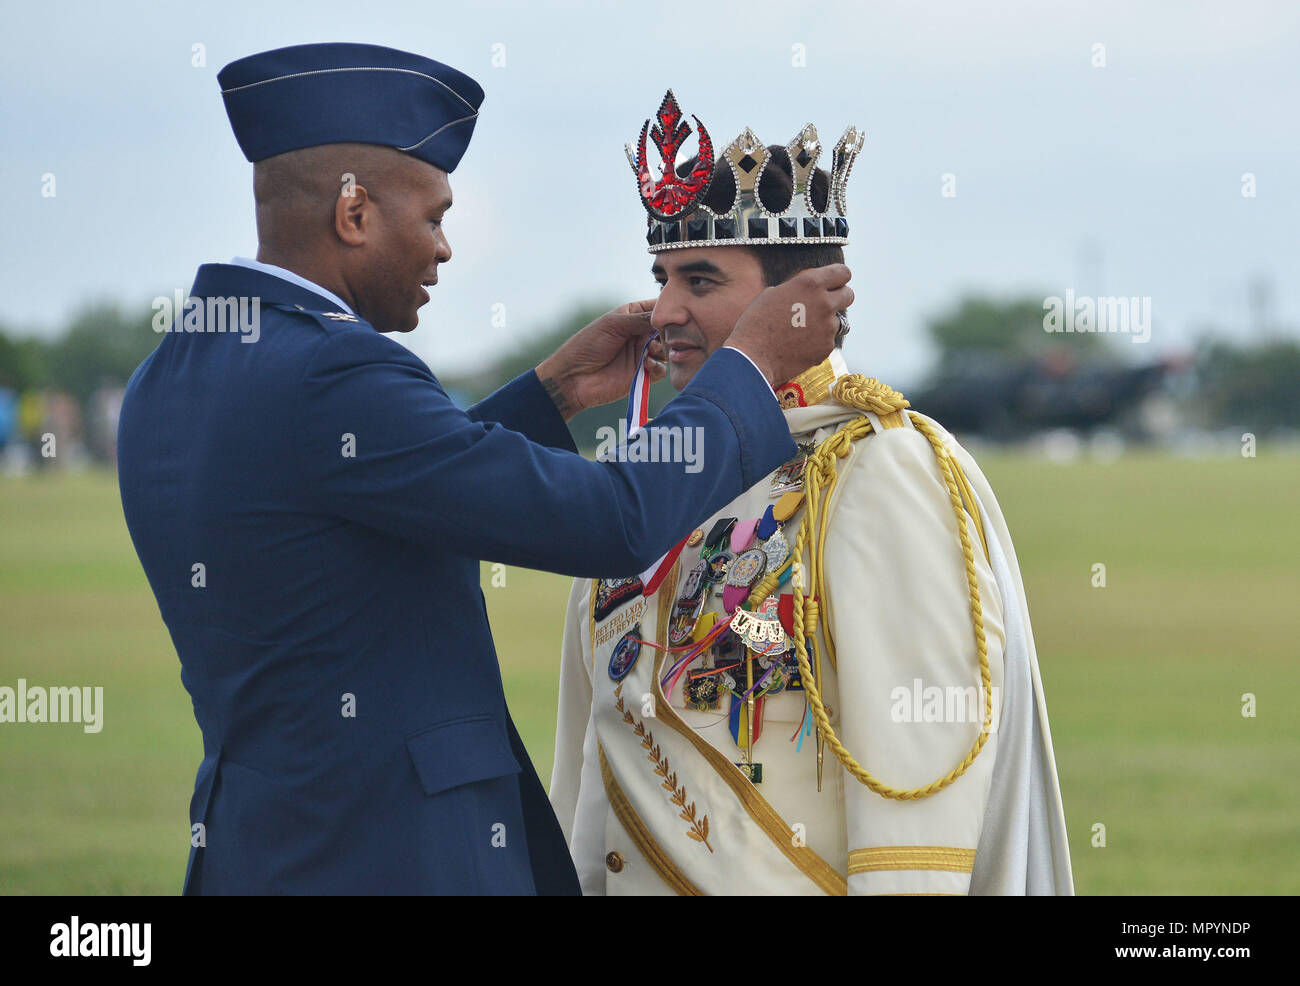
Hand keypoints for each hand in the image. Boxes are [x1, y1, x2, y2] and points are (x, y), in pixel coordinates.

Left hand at [535, 299, 664, 420]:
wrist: (574, 378)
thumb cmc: (588, 345)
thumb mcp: (614, 325)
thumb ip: (641, 319)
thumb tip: (667, 316)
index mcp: (632, 316)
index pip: (657, 308)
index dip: (668, 309)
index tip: (674, 312)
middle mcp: (640, 334)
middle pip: (667, 329)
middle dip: (669, 332)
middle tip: (662, 335)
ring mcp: (642, 354)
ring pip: (666, 349)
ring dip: (663, 349)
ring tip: (650, 351)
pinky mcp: (643, 374)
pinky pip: (661, 369)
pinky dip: (658, 366)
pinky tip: (646, 365)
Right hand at [725, 265, 853, 386]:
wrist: (753, 358)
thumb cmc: (756, 323)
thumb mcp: (773, 294)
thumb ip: (796, 288)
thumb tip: (807, 291)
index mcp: (810, 283)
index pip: (842, 273)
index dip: (839, 278)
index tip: (835, 284)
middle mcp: (824, 302)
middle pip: (849, 295)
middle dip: (839, 298)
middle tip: (825, 305)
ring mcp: (828, 327)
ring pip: (838, 321)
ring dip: (826, 323)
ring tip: (802, 331)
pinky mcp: (826, 347)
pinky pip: (828, 340)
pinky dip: (818, 342)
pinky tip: (798, 346)